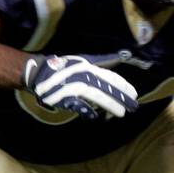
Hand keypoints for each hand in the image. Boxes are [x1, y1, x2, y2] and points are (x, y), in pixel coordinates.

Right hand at [22, 52, 138, 119]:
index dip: (123, 86)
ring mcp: (73, 86)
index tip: (134, 94)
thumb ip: (102, 61)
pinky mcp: (63, 96)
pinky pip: (78, 105)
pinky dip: (86, 110)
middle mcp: (83, 75)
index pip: (111, 77)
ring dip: (109, 105)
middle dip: (121, 97)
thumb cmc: (65, 67)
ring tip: (121, 113)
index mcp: (89, 67)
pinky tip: (95, 116)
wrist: (39, 73)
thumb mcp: (84, 61)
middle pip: (106, 87)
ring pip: (95, 96)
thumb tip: (120, 56)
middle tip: (133, 106)